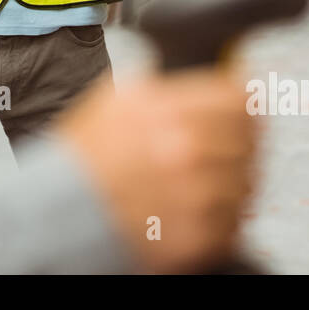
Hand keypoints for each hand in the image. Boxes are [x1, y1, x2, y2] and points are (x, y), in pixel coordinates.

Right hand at [54, 71, 257, 272]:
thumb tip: (217, 70)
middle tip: (213, 146)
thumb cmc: (85, 158)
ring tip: (196, 180)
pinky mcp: (198, 239)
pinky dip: (220, 215)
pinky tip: (191, 207)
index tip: (237, 107)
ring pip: (247, 180)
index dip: (240, 100)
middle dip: (235, 139)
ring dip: (229, 178)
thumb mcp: (119, 98)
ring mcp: (196, 199)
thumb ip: (170, 84)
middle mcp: (187, 153)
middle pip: (250, 139)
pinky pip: (234, 220)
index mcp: (169, 112)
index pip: (239, 98)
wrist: (58, 215)